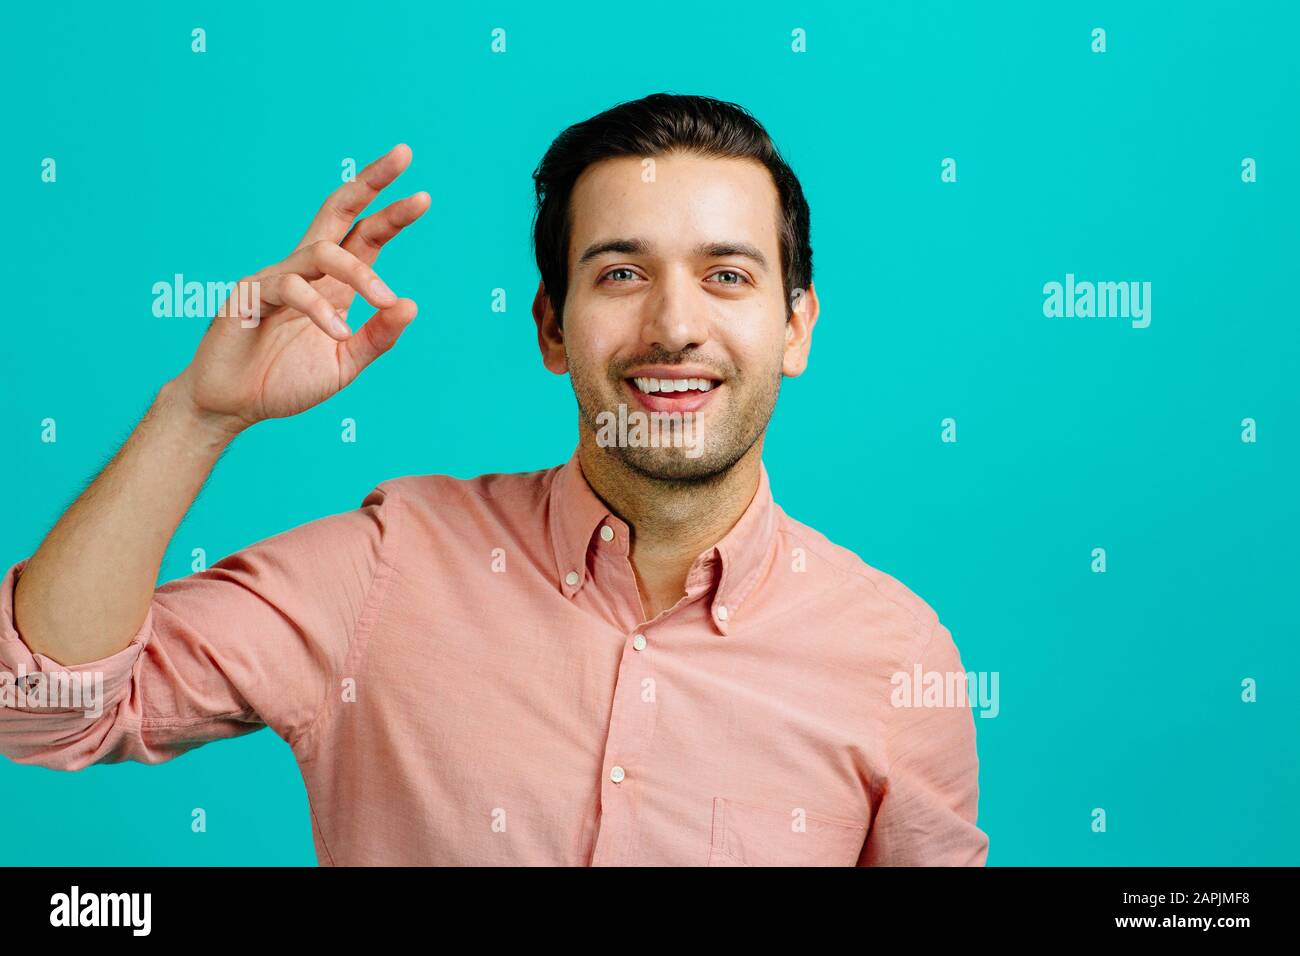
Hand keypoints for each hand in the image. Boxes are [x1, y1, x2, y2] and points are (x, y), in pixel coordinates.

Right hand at [174, 144, 429, 433]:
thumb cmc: (285, 381)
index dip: (392, 213)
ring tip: (384, 300)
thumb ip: (377, 338)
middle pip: (338, 211)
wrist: (232, 406)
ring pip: (322, 253)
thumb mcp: (344, 363)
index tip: (424, 195)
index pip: (366, 235)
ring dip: (360, 273)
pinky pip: (289, 289)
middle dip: (371, 182)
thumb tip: (411, 305)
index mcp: (334, 283)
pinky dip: (319, 309)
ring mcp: (275, 278)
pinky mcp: (249, 295)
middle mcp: (307, 271)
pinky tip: (338, 333)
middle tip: (404, 156)